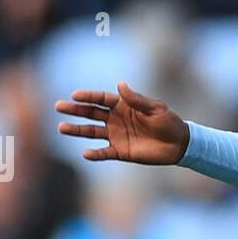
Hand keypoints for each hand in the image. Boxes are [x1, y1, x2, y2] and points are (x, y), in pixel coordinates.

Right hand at [55, 81, 189, 163]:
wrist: (178, 144)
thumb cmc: (168, 122)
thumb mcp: (155, 108)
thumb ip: (136, 99)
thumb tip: (120, 84)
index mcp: (122, 105)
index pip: (100, 99)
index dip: (88, 96)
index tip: (74, 95)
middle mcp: (115, 119)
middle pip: (91, 113)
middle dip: (75, 110)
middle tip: (59, 106)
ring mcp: (116, 135)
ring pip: (91, 132)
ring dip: (77, 130)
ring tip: (62, 128)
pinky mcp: (120, 151)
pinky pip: (104, 153)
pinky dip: (95, 154)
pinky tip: (85, 153)